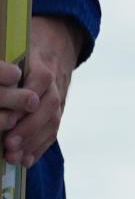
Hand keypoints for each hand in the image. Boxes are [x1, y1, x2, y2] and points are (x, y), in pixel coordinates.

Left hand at [4, 17, 79, 166]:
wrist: (59, 39)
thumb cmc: (30, 42)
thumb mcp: (19, 43)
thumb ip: (9, 63)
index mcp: (44, 60)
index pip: (41, 79)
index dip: (28, 98)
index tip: (11, 116)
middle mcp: (56, 80)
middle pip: (50, 104)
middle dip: (29, 127)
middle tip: (9, 144)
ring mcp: (60, 94)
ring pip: (54, 120)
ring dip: (34, 141)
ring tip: (14, 157)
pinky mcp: (60, 107)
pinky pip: (54, 129)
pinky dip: (41, 146)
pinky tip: (26, 160)